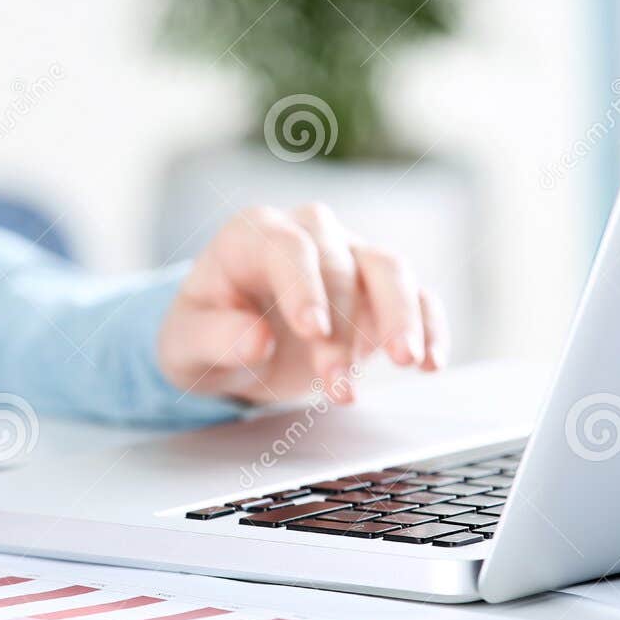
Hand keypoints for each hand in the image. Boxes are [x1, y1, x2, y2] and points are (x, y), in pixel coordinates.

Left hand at [157, 205, 448, 405]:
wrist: (228, 342)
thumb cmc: (204, 334)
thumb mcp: (187, 344)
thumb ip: (215, 338)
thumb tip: (255, 338)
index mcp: (252, 234)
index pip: (288, 248)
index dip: (304, 287)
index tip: (312, 332)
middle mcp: (308, 234)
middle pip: (342, 262)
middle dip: (343, 328)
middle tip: (338, 385)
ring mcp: (349, 256)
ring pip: (390, 269)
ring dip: (401, 318)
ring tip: (408, 364)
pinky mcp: (380, 290)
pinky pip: (417, 296)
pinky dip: (430, 326)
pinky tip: (432, 363)